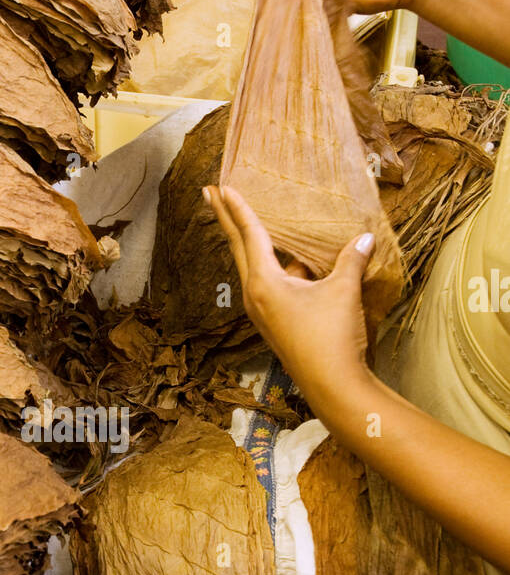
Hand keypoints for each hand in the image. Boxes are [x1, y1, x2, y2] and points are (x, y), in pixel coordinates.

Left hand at [202, 184, 375, 419]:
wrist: (333, 386)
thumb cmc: (333, 336)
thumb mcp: (343, 291)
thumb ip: (351, 259)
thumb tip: (365, 237)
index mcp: (264, 283)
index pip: (249, 235)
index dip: (238, 208)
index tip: (220, 188)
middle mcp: (255, 296)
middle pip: (238, 248)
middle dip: (226, 219)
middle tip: (210, 193)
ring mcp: (262, 311)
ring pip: (255, 267)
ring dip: (253, 243)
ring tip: (251, 219)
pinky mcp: (273, 323)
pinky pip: (269, 284)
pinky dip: (274, 266)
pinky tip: (292, 260)